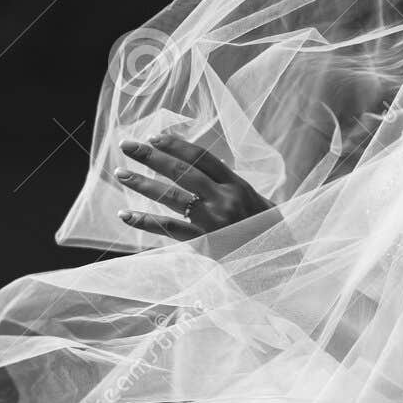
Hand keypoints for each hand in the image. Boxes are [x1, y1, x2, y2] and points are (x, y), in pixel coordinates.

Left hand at [114, 132, 274, 240]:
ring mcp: (213, 221)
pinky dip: (145, 222)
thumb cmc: (268, 231)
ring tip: (121, 172)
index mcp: (237, 184)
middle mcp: (225, 199)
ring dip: (143, 184)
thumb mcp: (257, 201)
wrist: (281, 265)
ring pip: (172, 198)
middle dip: (152, 157)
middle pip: (182, 171)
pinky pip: (169, 230)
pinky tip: (125, 214)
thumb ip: (231, 186)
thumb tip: (205, 169)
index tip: (154, 137)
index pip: (202, 157)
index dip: (176, 145)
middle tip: (127, 145)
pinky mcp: (204, 244)